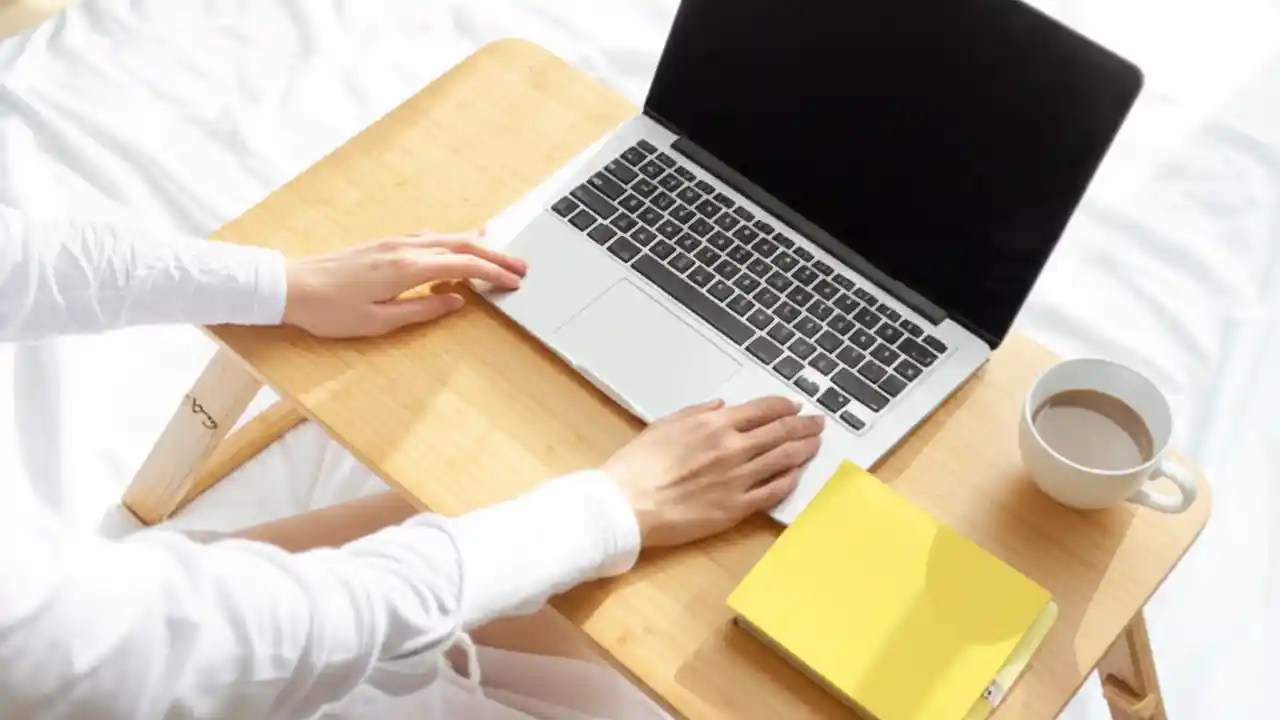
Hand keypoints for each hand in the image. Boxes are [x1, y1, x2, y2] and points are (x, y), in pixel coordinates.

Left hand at [282, 230, 526, 337]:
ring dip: (476, 245)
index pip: (463, 266)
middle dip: (495, 254)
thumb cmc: (329, 311)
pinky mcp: (384, 244)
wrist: (290, 286)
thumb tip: (457, 302)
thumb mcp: (379, 322)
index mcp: (407, 269)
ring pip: (447, 237)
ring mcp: (394, 243)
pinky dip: (453, 241)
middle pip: (461, 245)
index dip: (493, 273)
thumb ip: (422, 311)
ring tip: (499, 251)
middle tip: (521, 266)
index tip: (515, 281)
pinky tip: (458, 243)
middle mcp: (404, 249)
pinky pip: (430, 237)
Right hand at [603, 397, 823, 547]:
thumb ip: (696, 413)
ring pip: (783, 459)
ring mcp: (739, 479)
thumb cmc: (638, 464)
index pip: (762, 410)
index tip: (795, 407)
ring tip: (817, 443)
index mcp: (714, 425)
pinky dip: (788, 481)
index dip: (784, 407)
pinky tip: (797, 475)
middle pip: (781, 432)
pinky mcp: (737, 508)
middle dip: (804, 425)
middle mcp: (733, 448)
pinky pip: (772, 492)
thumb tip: (720, 406)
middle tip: (819, 423)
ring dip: (804, 449)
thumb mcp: (664, 425)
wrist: (628, 504)